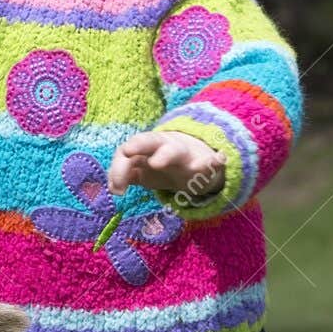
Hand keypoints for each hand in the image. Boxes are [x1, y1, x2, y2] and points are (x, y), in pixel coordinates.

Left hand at [108, 129, 224, 199]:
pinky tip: (218, 159)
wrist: (195, 164)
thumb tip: (115, 189)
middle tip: (127, 150)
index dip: (118, 169)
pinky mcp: (204, 165)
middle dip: (138, 143)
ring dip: (166, 155)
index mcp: (146, 148)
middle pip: (149, 141)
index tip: (117, 190)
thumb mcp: (140, 171)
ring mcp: (184, 155)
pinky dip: (215, 161)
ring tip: (157, 162)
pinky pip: (211, 162)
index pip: (127, 153)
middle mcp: (163, 147)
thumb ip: (124, 176)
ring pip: (175, 151)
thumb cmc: (160, 167)